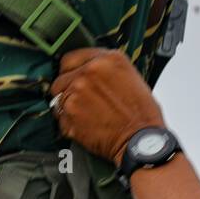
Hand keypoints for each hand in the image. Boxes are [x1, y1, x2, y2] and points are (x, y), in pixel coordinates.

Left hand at [49, 48, 164, 165]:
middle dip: (68, 88)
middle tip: (82, 99)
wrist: (140, 140)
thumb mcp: (130, 76)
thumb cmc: (141, 113)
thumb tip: (86, 69)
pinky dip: (68, 122)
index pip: (70, 58)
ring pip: (58, 97)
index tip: (75, 77)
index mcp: (106, 60)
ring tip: (87, 114)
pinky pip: (59, 116)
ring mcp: (75, 93)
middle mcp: (87, 73)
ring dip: (68, 105)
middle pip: (60, 77)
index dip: (73, 70)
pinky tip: (86, 124)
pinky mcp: (68, 114)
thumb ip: (104, 68)